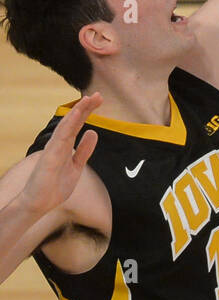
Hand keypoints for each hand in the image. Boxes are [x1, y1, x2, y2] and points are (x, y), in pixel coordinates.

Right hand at [19, 93, 101, 218]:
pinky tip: (76, 116)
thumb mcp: (76, 166)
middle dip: (84, 107)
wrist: (39, 204)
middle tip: (98, 95)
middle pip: (72, 121)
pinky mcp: (50, 156)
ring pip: (66, 126)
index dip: (87, 111)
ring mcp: (53, 149)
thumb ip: (84, 150)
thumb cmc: (54, 186)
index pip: (77, 124)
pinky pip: (60, 138)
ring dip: (76, 112)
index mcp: (65, 146)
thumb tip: (93, 132)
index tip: (98, 99)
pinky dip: (68, 125)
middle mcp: (58, 144)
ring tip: (87, 100)